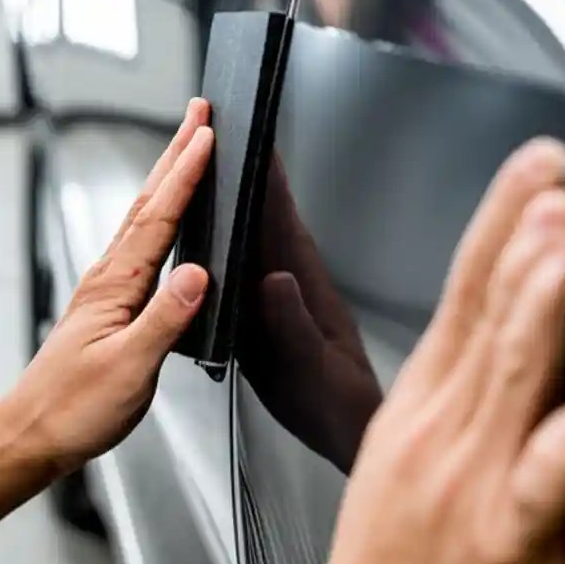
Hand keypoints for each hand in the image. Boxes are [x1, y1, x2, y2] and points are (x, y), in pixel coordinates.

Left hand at [9, 98, 213, 474]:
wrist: (31, 433)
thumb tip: (197, 273)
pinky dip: (159, 216)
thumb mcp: (129, 369)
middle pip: (148, 202)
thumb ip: (165, 319)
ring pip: (142, 218)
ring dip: (167, 179)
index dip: (185, 175)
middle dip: (176, 155)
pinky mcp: (109, 306)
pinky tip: (165, 221)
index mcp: (117, 286)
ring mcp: (107, 290)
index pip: (159, 218)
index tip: (208, 135)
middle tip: (199, 114)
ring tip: (188, 149)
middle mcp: (109, 278)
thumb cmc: (74, 409)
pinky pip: (140, 245)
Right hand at [238, 155, 382, 473]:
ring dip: (241, 201)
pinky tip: (218, 233)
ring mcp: (283, 294)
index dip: (265, 175)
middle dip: (249, 172)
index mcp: (304, 284)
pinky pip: (249, 263)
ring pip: (259, 236)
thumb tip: (275, 279)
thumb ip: (293, 326)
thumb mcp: (312, 370)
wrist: (347, 433)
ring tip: (217, 166)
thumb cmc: (337, 405)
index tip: (250, 133)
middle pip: (268, 215)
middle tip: (226, 129)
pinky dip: (234, 239)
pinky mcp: (271, 313)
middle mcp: (293, 280)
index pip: (281, 218)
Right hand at [316, 139, 564, 563]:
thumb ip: (458, 377)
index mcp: (423, 402)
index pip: (465, 294)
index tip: (536, 169)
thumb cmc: (397, 550)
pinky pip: (530, 502)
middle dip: (524, 246)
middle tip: (557, 184)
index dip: (501, 225)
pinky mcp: (499, 548)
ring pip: (510, 390)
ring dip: (538, 317)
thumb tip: (502, 307)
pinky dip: (553, 462)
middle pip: (488, 324)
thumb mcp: (408, 444)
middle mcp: (443, 431)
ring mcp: (469, 485)